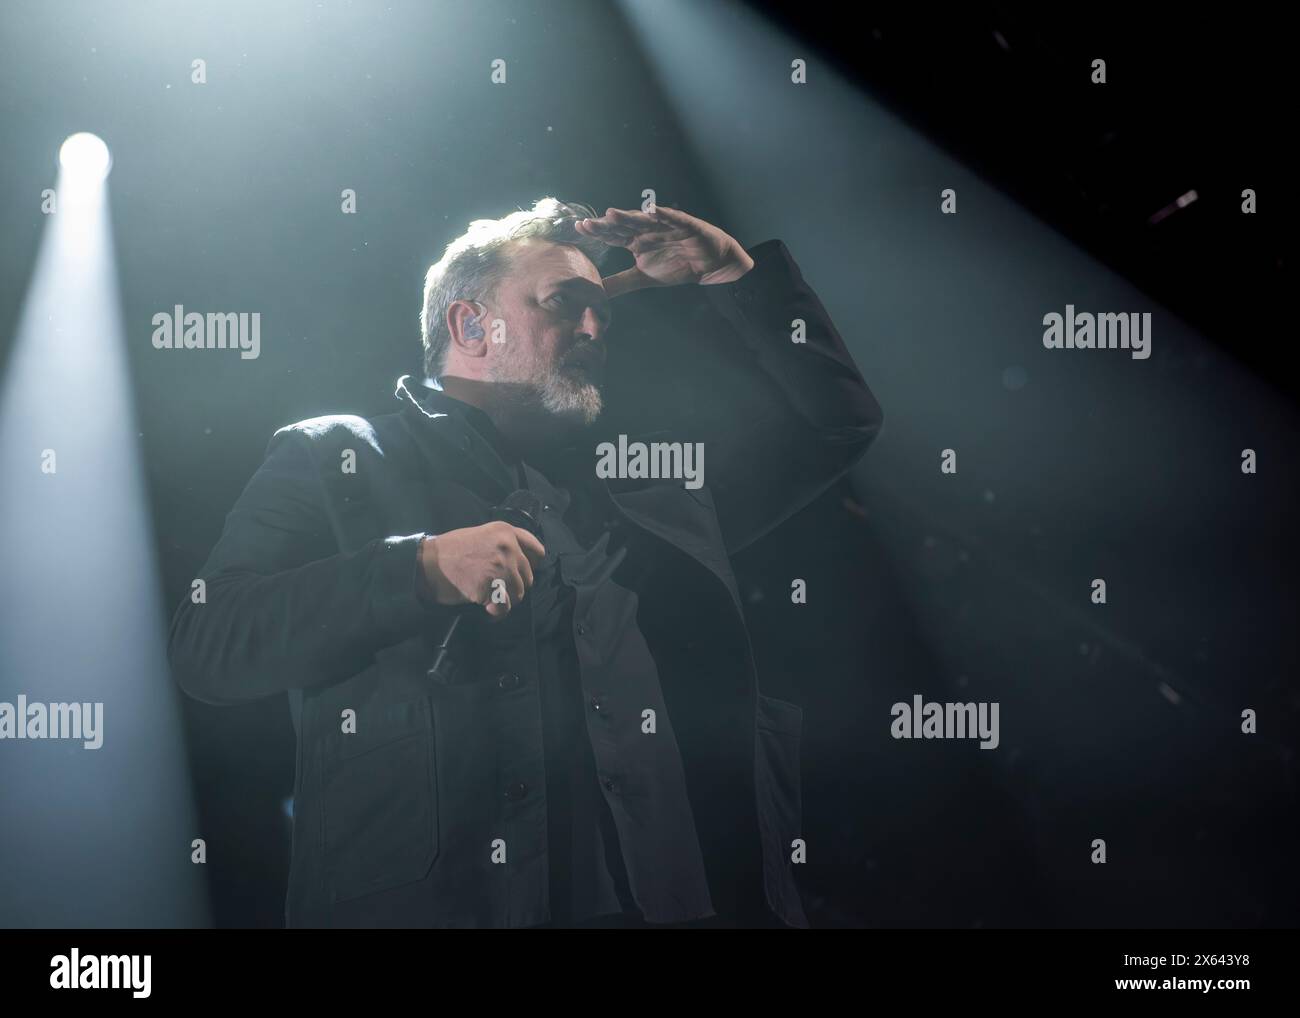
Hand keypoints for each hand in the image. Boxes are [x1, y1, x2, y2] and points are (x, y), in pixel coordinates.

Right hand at [418, 523, 545, 618]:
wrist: (426, 564)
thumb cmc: (450, 552)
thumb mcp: (481, 536)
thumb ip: (503, 545)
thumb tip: (521, 563)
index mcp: (506, 531)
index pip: (537, 551)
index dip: (532, 566)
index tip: (519, 574)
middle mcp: (507, 546)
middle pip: (528, 577)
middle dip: (514, 587)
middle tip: (495, 590)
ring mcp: (500, 566)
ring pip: (519, 594)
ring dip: (505, 600)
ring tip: (488, 598)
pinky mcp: (491, 586)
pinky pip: (505, 607)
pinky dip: (497, 613)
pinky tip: (486, 610)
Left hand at [576, 205, 753, 296]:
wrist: (710, 265)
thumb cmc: (677, 265)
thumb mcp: (643, 278)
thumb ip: (620, 282)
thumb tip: (595, 292)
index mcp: (635, 240)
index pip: (612, 234)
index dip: (597, 231)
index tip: (578, 228)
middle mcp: (647, 229)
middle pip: (623, 225)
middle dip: (606, 224)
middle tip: (587, 223)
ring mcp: (665, 225)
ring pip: (644, 219)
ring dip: (628, 216)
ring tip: (612, 214)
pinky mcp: (686, 225)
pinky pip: (673, 218)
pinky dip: (664, 214)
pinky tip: (652, 211)